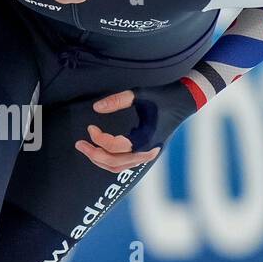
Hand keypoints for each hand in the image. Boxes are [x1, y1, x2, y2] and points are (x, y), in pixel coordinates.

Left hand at [74, 81, 197, 168]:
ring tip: (86, 149)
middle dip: (93, 155)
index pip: (115, 147)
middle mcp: (146, 151)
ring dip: (100, 160)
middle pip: (114, 163)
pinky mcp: (145, 153)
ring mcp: (147, 155)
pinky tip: (99, 151)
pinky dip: (109, 161)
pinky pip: (124, 165)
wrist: (183, 102)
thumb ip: (117, 100)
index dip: (98, 139)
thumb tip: (96, 107)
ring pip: (118, 167)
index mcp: (146, 139)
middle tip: (79, 144)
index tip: (90, 127)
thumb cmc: (162, 96)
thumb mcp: (139, 93)